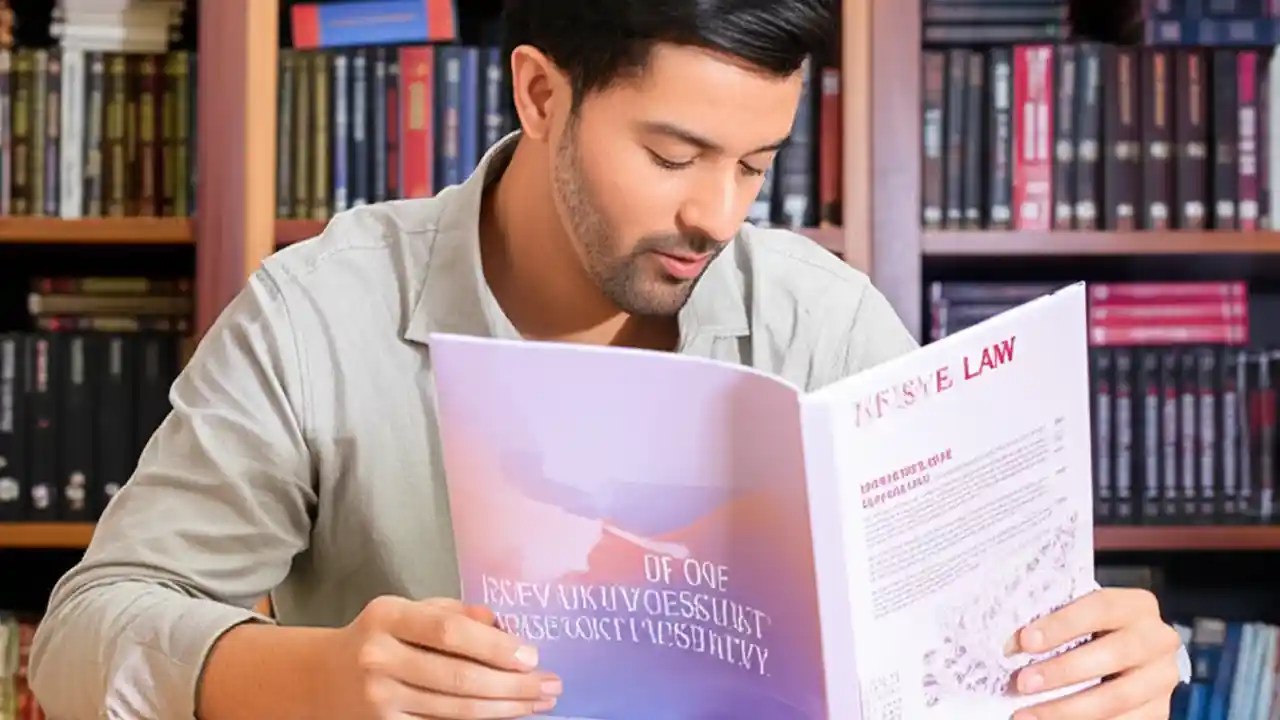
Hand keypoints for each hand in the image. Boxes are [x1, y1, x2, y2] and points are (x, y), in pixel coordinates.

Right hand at [331, 595, 561, 718]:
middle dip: (513, 686)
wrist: (320, 678)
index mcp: (387, 616)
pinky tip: (503, 716)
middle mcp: (379, 658)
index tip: (531, 656)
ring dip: (505, 709)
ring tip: (539, 703)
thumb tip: (505, 626)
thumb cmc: (380, 636)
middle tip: (550, 685)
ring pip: (455, 710)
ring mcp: (378, 699)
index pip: (450, 632)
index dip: (495, 646)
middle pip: (459, 678)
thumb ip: (455, 612)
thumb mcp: (408, 610)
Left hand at [1009, 588, 1182, 718]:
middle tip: (1022, 683)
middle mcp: (1158, 639)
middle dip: (1063, 671)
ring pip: (1117, 697)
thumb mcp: (1079, 616)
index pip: (1100, 607)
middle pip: (1113, 654)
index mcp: (1137, 605)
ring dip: (1067, 709)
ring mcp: (1162, 678)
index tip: (1025, 641)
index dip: (1061, 624)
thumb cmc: (1093, 629)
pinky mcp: (1159, 710)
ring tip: (1028, 715)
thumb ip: (1053, 623)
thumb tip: (1010, 645)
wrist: (1129, 653)